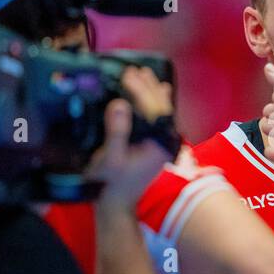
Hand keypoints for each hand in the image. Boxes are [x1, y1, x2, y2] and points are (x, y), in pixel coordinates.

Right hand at [86, 66, 174, 206]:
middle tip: (135, 70)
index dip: (140, 89)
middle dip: (148, 87)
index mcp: (158, 144)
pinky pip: (158, 119)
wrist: (114, 203)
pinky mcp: (154, 144)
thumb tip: (119, 104)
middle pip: (162, 107)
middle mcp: (164, 142)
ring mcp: (160, 143)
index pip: (154, 109)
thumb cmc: (110, 182)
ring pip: (162, 111)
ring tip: (143, 74)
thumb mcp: (110, 158)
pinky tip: (157, 90)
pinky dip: (154, 103)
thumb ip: (117, 132)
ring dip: (152, 92)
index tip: (128, 74)